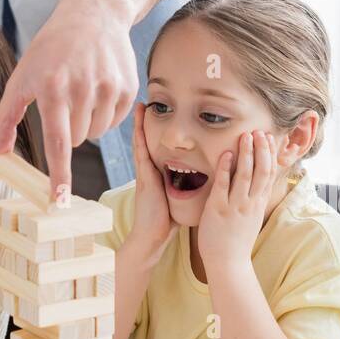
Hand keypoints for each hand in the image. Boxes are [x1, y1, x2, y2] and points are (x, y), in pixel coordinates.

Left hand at [0, 0, 138, 201]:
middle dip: (67, 128)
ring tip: (81, 90)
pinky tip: (98, 87)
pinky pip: (115, 121)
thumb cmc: (49, 50)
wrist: (92, 14)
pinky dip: (104, 113)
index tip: (60, 200)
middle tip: (63, 99)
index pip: (57, 141)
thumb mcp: (21, 78)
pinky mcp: (128, 86)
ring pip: (96, 133)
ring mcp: (109, 86)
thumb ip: (6, 118)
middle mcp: (83, 87)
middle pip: (76, 139)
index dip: (59, 174)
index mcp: (52, 87)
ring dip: (86, 122)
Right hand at [128, 101, 176, 259]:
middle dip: (146, 122)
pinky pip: (141, 152)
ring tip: (141, 105)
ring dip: (140, 124)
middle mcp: (150, 171)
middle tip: (146, 101)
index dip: (158, 132)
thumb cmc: (167, 221)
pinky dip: (139, 137)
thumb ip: (184, 187)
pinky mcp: (144, 177)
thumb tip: (201, 179)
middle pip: (148, 140)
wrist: (152, 237)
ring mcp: (145, 173)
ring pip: (142, 142)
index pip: (157, 148)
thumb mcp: (177, 198)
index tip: (162, 115)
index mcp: (158, 175)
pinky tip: (139, 124)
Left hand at [197, 131, 277, 270]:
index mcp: (258, 203)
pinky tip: (225, 154)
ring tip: (246, 136)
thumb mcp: (251, 217)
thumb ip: (253, 199)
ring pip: (246, 175)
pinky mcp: (219, 210)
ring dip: (246, 154)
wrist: (228, 263)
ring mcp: (235, 206)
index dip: (270, 154)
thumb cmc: (236, 240)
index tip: (269, 138)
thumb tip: (255, 184)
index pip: (269, 174)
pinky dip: (225, 168)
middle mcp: (250, 203)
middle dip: (262, 150)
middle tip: (260, 131)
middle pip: (262, 171)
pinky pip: (223, 185)